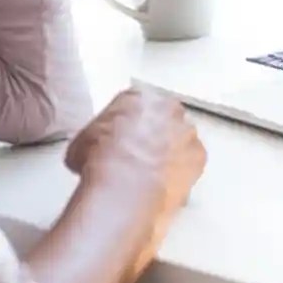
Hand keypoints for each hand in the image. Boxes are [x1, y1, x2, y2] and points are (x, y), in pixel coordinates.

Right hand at [64, 89, 206, 275]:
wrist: (123, 186)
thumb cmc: (101, 162)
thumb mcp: (82, 142)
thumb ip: (96, 138)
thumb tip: (89, 154)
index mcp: (139, 96)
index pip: (137, 105)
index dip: (129, 126)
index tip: (124, 139)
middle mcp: (168, 108)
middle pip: (164, 119)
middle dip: (155, 136)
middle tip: (139, 157)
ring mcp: (187, 131)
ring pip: (180, 141)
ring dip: (171, 154)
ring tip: (151, 176)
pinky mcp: (199, 156)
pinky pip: (191, 163)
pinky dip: (181, 173)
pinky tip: (164, 186)